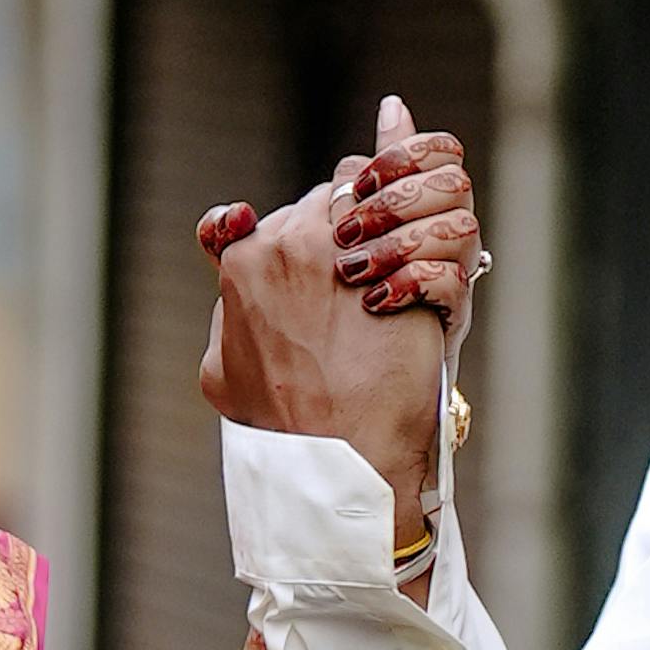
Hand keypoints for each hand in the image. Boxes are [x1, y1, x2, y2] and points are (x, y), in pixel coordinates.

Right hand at [193, 95, 482, 523]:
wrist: (340, 455)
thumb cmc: (281, 425)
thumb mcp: (222, 373)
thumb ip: (223, 320)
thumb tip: (227, 299)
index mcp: (243, 263)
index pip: (283, 211)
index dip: (309, 226)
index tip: (322, 243)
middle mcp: (288, 242)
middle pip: (333, 194)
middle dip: (354, 222)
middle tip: (371, 264)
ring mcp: (345, 249)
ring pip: (378, 198)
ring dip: (391, 223)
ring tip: (401, 266)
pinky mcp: (397, 262)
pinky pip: (419, 222)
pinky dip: (422, 240)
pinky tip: (427, 266)